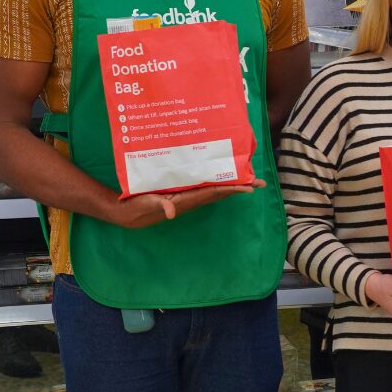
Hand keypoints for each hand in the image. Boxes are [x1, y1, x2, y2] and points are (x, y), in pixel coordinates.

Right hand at [106, 179, 263, 228]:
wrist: (130, 213)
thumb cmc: (139, 207)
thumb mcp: (148, 204)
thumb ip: (160, 206)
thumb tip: (171, 213)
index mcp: (188, 199)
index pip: (215, 193)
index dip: (232, 189)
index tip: (249, 187)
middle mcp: (193, 199)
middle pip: (222, 192)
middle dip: (241, 187)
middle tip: (260, 182)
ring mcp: (189, 197)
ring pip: (216, 190)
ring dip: (233, 185)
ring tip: (250, 178)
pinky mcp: (183, 194)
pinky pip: (205, 187)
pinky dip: (218, 182)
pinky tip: (225, 177)